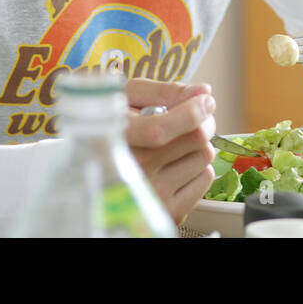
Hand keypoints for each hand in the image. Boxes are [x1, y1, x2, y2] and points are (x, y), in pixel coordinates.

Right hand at [125, 79, 217, 223]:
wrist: (97, 169)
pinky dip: (199, 167)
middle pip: (194, 140)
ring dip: (199, 145)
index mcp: (116, 140)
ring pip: (204, 157)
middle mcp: (131, 172)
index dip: (192, 111)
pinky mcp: (169, 212)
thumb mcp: (128, 98)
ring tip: (178, 144)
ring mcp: (151, 196)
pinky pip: (205, 179)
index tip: (205, 100)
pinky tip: (179, 164)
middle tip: (195, 119)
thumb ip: (165, 91)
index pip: (159, 130)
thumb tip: (204, 92)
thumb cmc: (117, 125)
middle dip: (203, 122)